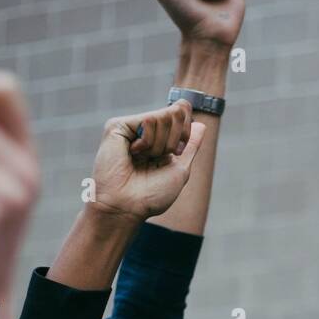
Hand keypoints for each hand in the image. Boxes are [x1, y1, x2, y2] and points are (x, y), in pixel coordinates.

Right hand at [90, 100, 204, 223]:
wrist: (128, 206)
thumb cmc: (152, 195)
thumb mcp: (180, 169)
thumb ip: (191, 146)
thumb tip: (201, 125)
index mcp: (159, 141)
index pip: (181, 114)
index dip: (186, 129)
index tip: (178, 151)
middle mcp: (145, 132)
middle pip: (176, 113)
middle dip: (175, 140)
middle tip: (158, 158)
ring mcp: (131, 127)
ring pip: (163, 116)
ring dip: (160, 145)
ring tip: (142, 160)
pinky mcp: (117, 126)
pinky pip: (148, 120)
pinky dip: (148, 142)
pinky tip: (133, 153)